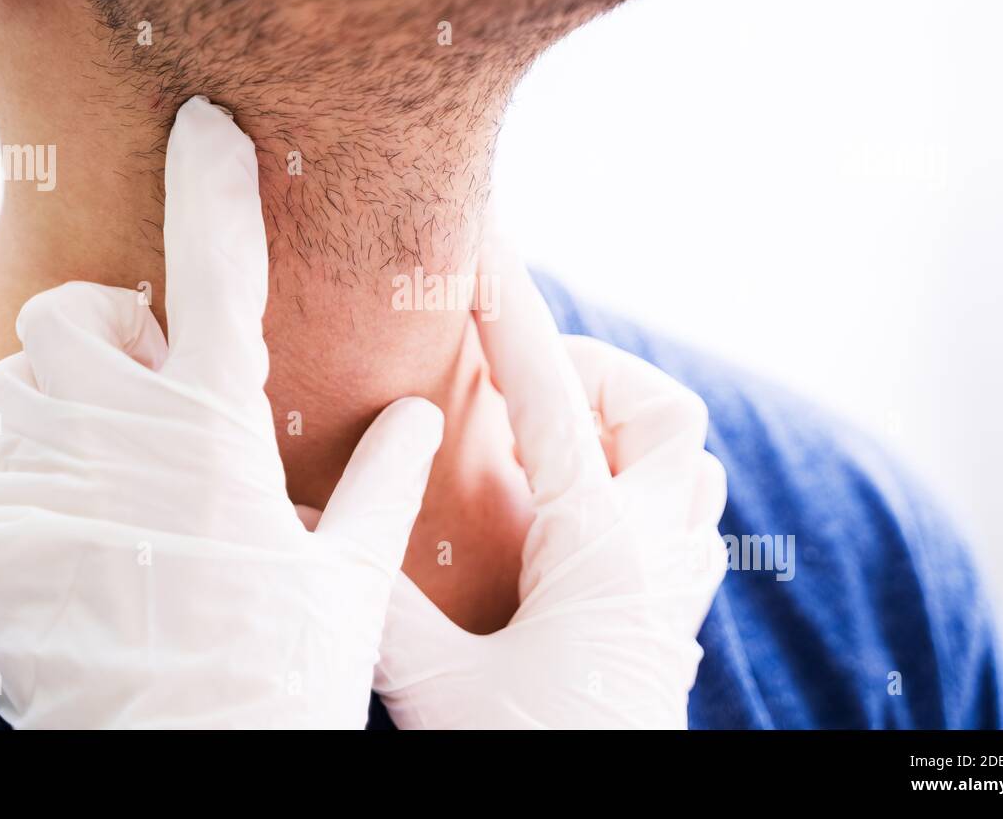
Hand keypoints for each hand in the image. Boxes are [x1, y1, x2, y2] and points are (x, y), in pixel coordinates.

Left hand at [0, 96, 443, 728]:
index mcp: (220, 436)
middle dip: (108, 334)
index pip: (218, 274)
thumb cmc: (274, 681)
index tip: (211, 130)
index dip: (216, 188)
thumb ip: (384, 482)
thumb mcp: (345, 582)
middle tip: (153, 392)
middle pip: (73, 313)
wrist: (181, 771)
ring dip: (62, 406)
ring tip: (113, 468)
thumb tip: (427, 411)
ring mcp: (41, 485)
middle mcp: (121, 441)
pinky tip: (59, 524)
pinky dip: (7, 475)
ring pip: (17, 382)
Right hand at [373, 242, 727, 728]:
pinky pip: (686, 518)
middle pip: (666, 412)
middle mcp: (656, 553)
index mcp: (597, 548)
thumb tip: (313, 525)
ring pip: (688, 464)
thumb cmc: (526, 758)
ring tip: (545, 455)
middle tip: (520, 398)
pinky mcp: (676, 619)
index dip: (510, 309)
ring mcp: (678, 587)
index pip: (547, 395)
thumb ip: (379, 597)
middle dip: (595, 377)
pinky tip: (573, 524)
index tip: (486, 245)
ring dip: (624, 435)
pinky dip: (638, 490)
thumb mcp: (435, 683)